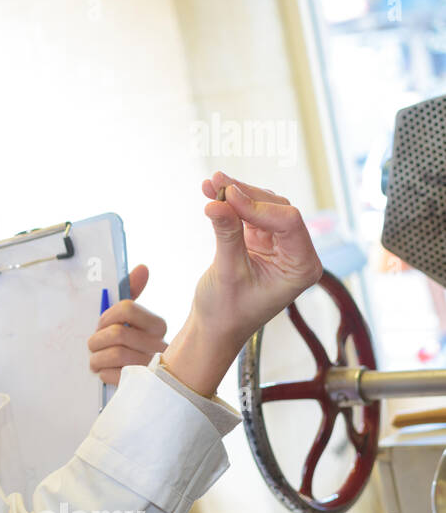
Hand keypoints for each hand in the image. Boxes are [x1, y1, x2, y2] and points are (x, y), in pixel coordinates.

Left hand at [88, 264, 167, 385]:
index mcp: (157, 326)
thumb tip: (143, 267)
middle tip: (95, 345)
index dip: (106, 316)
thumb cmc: (129, 344)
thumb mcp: (130, 319)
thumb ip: (132, 292)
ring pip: (113, 354)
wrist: (138, 382)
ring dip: (96, 358)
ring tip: (96, 360)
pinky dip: (103, 373)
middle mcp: (158, 346)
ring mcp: (150, 367)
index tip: (101, 323)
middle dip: (97, 340)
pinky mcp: (139, 386)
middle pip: (117, 333)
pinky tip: (107, 372)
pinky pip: (111, 375)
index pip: (127, 308)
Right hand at [163, 171, 323, 395]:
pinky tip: (212, 193)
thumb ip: (226, 234)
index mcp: (302, 267)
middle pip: (277, 210)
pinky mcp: (261, 243)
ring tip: (211, 183)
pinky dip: (231, 205)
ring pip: (263, 208)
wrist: (215, 329)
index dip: (258, 207)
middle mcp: (296, 253)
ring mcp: (279, 246)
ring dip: (236, 195)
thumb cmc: (227, 312)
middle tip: (216, 183)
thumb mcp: (227, 272)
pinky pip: (248, 216)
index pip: (289, 223)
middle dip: (246, 195)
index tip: (227, 197)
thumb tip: (216, 201)